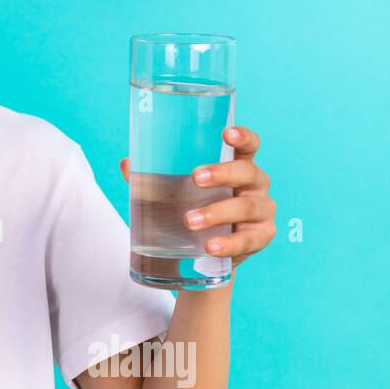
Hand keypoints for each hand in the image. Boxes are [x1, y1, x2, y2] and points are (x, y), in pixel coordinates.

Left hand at [120, 125, 275, 268]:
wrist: (202, 255)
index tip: (227, 133)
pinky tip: (210, 246)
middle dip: (222, 173)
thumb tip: (127, 164)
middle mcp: (255, 185)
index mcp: (238, 166)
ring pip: (245, 207)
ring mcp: (262, 211)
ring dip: (217, 213)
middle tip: (195, 178)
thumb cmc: (191, 210)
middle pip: (246, 172)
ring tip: (189, 220)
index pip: (248, 146)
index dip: (243, 137)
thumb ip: (151, 180)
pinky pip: (247, 240)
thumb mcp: (173, 193)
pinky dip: (228, 244)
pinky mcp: (260, 238)